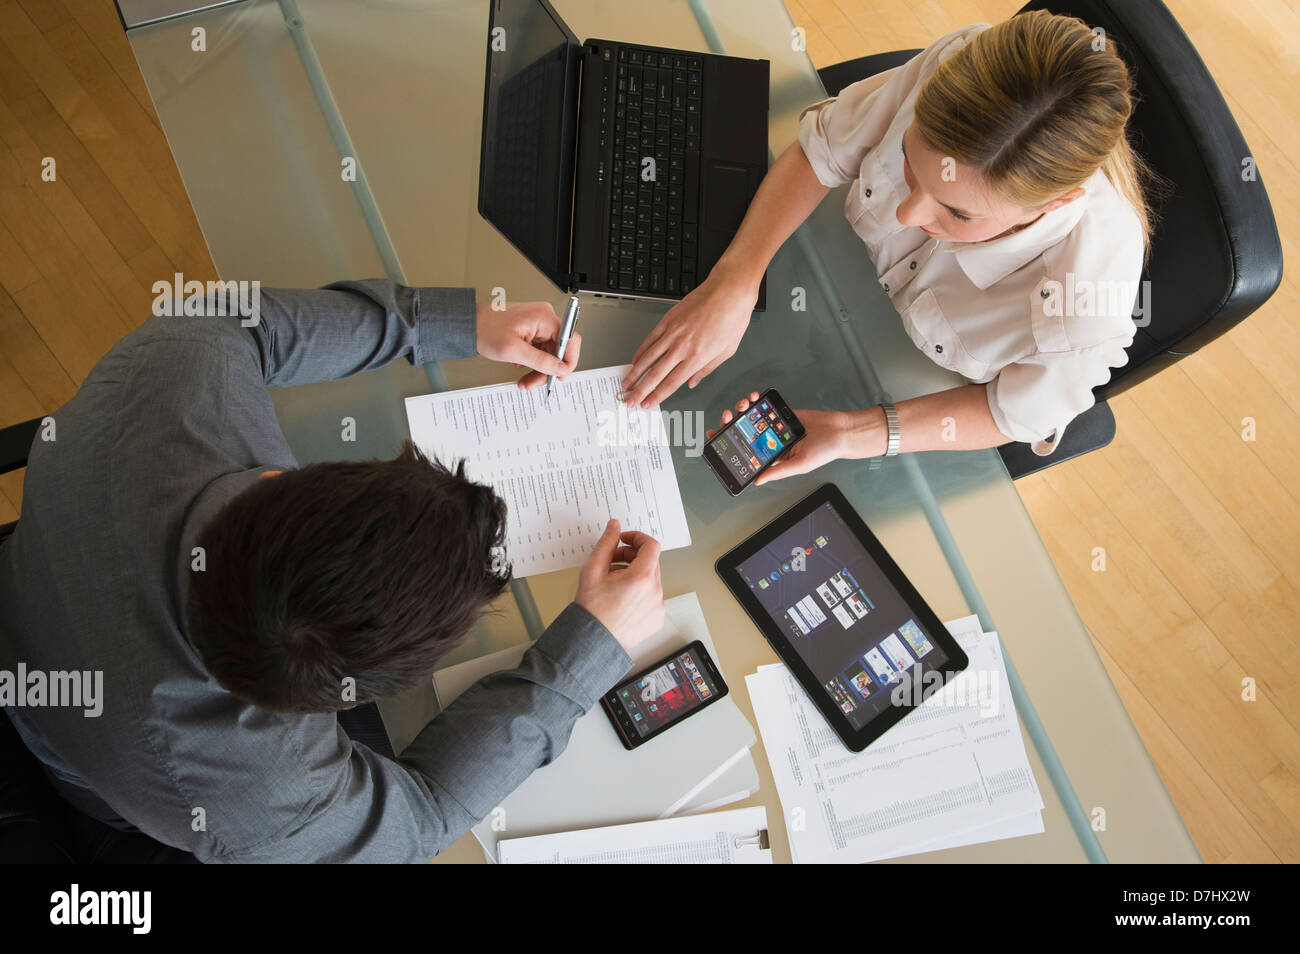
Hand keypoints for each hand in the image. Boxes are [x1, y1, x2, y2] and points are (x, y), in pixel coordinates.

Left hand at [476, 301, 581, 389]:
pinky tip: (522, 367)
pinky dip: (533, 362)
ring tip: (526, 380)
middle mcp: (544, 317)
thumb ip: (540, 361)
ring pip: (549, 352)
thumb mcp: (514, 351)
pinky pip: (540, 349)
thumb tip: (560, 368)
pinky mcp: (532, 328)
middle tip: (536, 383)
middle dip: (548, 370)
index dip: (568, 362)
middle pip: (559, 349)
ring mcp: (538, 323)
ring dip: (539, 369)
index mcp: (544, 317)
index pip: (571, 340)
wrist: (470, 324)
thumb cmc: (486, 329)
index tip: (560, 376)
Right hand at [574, 519, 664, 651]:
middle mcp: (655, 592)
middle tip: (612, 562)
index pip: (651, 545)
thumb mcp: (593, 570)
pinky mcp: (657, 618)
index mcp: (642, 578)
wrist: (593, 641)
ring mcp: (658, 607)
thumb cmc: (592, 610)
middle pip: (651, 562)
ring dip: (635, 575)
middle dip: (632, 556)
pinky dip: (640, 593)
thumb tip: (614, 526)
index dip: (636, 537)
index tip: (623, 540)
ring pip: (651, 580)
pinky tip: (622, 599)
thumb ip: (606, 543)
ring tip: (614, 583)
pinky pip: (652, 597)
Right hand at [621, 266, 756, 407]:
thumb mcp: (727, 351)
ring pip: (648, 357)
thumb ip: (707, 369)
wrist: (728, 291)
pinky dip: (640, 351)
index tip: (647, 403)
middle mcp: (682, 347)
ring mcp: (672, 333)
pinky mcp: (668, 320)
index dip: (657, 396)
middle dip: (640, 390)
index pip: (671, 383)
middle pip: (655, 374)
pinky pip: (650, 339)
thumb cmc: (732, 318)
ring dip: (635, 372)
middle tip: (630, 400)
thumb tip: (693, 382)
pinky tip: (635, 360)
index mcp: (697, 357)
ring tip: (627, 383)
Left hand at [707, 392, 866, 484]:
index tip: (715, 438)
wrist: (839, 431)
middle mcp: (768, 442)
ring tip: (743, 405)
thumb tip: (758, 481)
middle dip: (730, 424)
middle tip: (727, 418)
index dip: (728, 445)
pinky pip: (762, 406)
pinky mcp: (779, 414)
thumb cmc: (823, 451)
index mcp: (770, 457)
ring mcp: (772, 427)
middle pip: (742, 432)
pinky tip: (753, 398)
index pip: (744, 452)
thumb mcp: (800, 465)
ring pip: (749, 418)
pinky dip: (755, 401)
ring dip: (742, 410)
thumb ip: (778, 472)